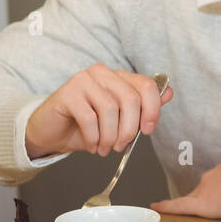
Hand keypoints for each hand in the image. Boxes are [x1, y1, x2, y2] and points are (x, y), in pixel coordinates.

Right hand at [24, 63, 173, 158]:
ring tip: (105, 148)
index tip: (147, 130)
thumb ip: (144, 106)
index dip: (152, 110)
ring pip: (110, 109)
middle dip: (129, 129)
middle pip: (130, 99)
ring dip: (110, 136)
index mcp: (119, 76)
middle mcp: (103, 73)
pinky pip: (89, 118)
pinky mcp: (67, 93)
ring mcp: (83, 80)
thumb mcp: (121, 119)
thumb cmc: (89, 126)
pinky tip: (92, 146)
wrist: (52, 132)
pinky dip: (94, 137)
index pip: (146, 86)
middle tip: (121, 146)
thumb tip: (169, 93)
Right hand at [150, 157, 220, 217]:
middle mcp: (204, 186)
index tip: (155, 205)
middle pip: (198, 195)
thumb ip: (215, 210)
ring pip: (213, 184)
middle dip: (206, 200)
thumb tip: (216, 206)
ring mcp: (215, 174)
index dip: (165, 206)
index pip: (178, 205)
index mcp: (202, 202)